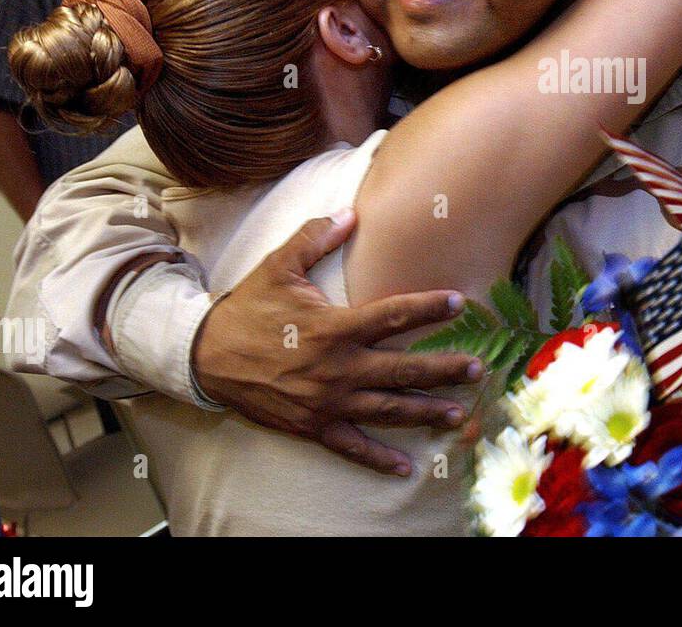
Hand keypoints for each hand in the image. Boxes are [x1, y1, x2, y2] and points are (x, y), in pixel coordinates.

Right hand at [191, 208, 483, 475]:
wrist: (203, 357)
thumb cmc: (246, 309)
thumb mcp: (279, 266)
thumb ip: (316, 237)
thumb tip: (350, 213)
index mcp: (333, 328)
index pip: (392, 316)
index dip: (428, 308)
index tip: (459, 301)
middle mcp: (337, 368)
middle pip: (403, 370)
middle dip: (444, 370)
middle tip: (478, 368)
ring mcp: (326, 402)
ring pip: (388, 410)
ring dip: (426, 413)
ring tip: (459, 415)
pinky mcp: (312, 426)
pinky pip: (352, 447)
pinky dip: (379, 459)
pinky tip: (406, 468)